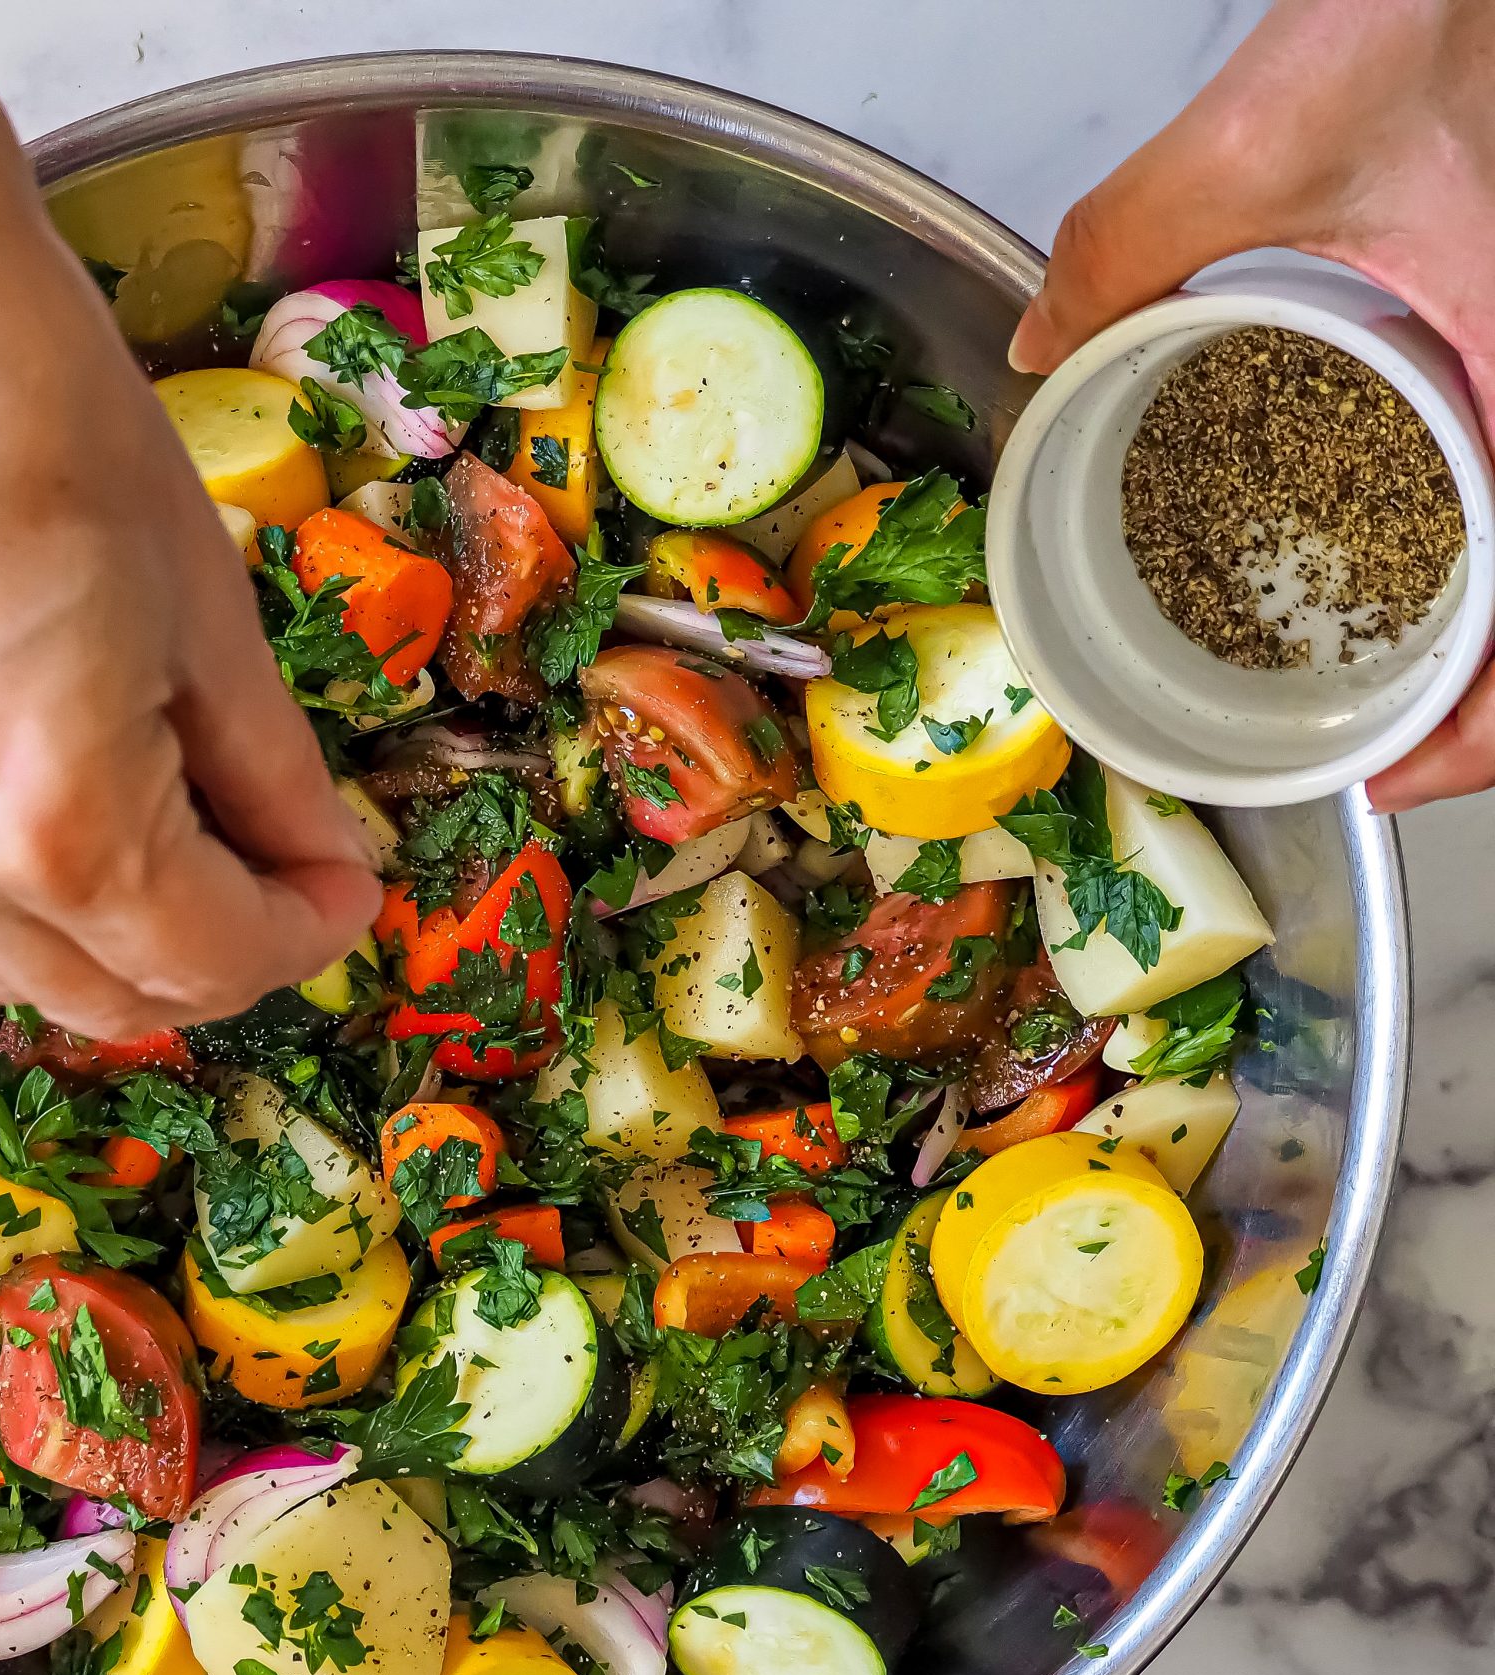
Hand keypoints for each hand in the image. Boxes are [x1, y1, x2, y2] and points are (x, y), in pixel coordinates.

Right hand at [0, 3, 379, 1034]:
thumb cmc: (36, 401)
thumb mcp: (205, 602)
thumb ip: (268, 770)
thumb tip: (318, 855)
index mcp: (58, 830)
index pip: (213, 960)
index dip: (307, 932)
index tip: (352, 881)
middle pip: (115, 999)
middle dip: (223, 957)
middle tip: (289, 871)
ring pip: (27, 972)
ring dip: (130, 944)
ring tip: (199, 839)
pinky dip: (41, 901)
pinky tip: (88, 809)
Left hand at [1006, 0, 1494, 811]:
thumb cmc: (1469, 2)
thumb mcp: (1285, 121)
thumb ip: (1137, 236)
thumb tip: (1045, 340)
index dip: (1484, 733)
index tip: (1389, 776)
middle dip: (1475, 696)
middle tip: (1375, 737)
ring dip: (1483, 627)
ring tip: (1383, 663)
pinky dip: (1485, 535)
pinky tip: (1418, 538)